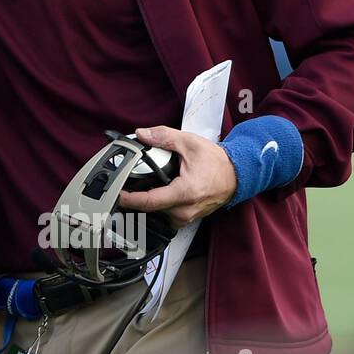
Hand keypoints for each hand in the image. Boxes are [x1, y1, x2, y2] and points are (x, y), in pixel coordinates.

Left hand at [117, 125, 236, 227]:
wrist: (237, 175)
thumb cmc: (217, 162)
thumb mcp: (189, 143)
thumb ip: (164, 137)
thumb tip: (141, 134)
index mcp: (184, 193)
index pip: (149, 202)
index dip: (129, 199)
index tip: (116, 194)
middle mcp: (184, 210)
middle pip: (149, 208)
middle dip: (134, 197)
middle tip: (123, 183)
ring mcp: (186, 217)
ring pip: (156, 214)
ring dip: (146, 202)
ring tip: (137, 187)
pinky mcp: (187, 219)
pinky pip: (165, 215)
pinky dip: (157, 205)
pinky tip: (154, 192)